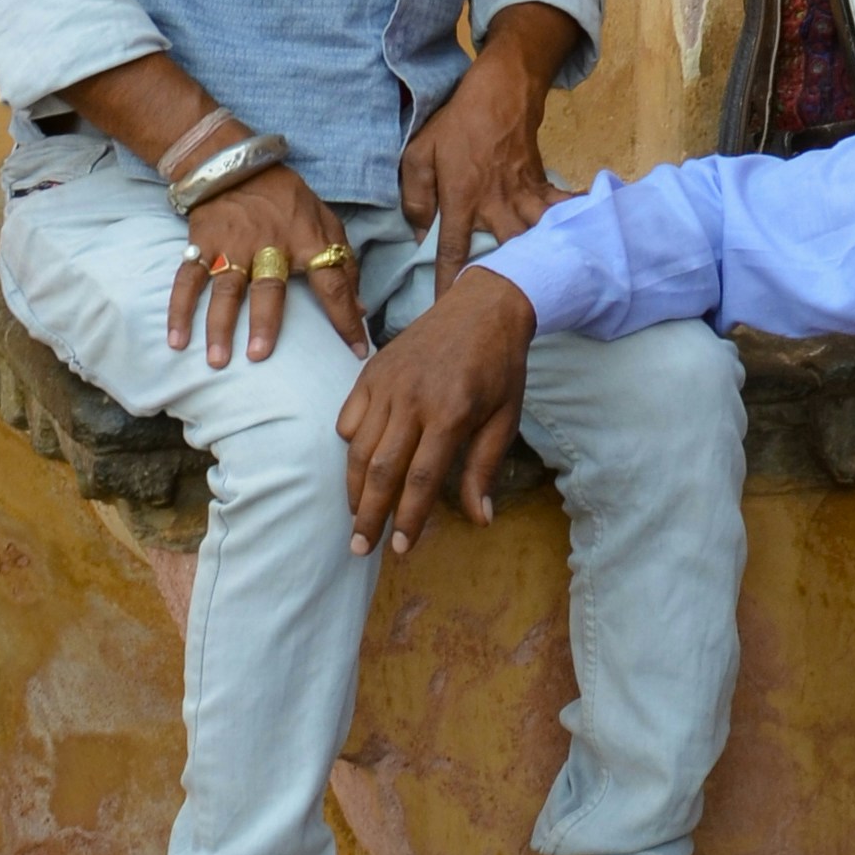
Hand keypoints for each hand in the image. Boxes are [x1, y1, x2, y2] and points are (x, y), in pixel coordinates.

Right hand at [166, 164, 368, 367]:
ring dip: (219, 325)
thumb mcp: (326, 222)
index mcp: (307, 240)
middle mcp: (270, 244)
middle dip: (264, 322)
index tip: (355, 349)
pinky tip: (177, 339)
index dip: (346, 316)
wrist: (237, 165)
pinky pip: (188, 280)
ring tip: (217, 360)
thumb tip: (361, 309)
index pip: (332, 282)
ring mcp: (232, 246)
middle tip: (259, 356)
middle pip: (268, 287)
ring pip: (225, 289)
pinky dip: (180, 309)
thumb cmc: (289, 200)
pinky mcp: (203, 244)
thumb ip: (345, 264)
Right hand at [337, 268, 538, 554]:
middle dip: (368, 515)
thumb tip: (479, 519)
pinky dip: (349, 445)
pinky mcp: (372, 370)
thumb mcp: (506, 418)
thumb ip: (484, 468)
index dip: (407, 519)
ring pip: (359, 447)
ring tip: (355, 518)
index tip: (401, 549)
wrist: (484, 306)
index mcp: (451, 413)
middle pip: (381, 470)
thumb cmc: (500, 367)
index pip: (420, 479)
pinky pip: (349, 416)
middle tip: (359, 548)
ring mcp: (387, 383)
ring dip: (354, 488)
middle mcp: (413, 399)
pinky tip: (357, 468)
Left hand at [400, 6, 581, 294]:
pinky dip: (570, 226)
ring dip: (540, 262)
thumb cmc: (456, 125)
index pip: (452, 250)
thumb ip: (416, 196)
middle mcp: (495, 203)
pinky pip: (558, 211)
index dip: (448, 282)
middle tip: (503, 309)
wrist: (500, 93)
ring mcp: (522, 196)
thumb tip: (419, 233)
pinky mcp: (540, 186)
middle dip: (507, 282)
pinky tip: (582, 245)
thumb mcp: (419, 154)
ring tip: (543, 291)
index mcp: (461, 198)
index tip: (447, 310)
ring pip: (536, 237)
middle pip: (506, 253)